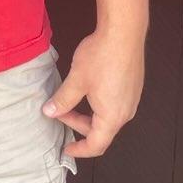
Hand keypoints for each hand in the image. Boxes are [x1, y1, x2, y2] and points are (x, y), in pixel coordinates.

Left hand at [42, 28, 144, 158]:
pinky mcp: (132, 87)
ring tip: (70, 99)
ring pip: (107, 117)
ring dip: (88, 113)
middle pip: (101, 131)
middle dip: (77, 124)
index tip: (66, 149)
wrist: (124, 32)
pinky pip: (114, 105)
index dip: (79, 150)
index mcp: (112, 117)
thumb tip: (49, 112)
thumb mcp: (76, 80)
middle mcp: (125, 112)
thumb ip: (63, 100)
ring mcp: (131, 100)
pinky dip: (98, 104)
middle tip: (59, 110)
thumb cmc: (102, 56)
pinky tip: (87, 88)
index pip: (96, 145)